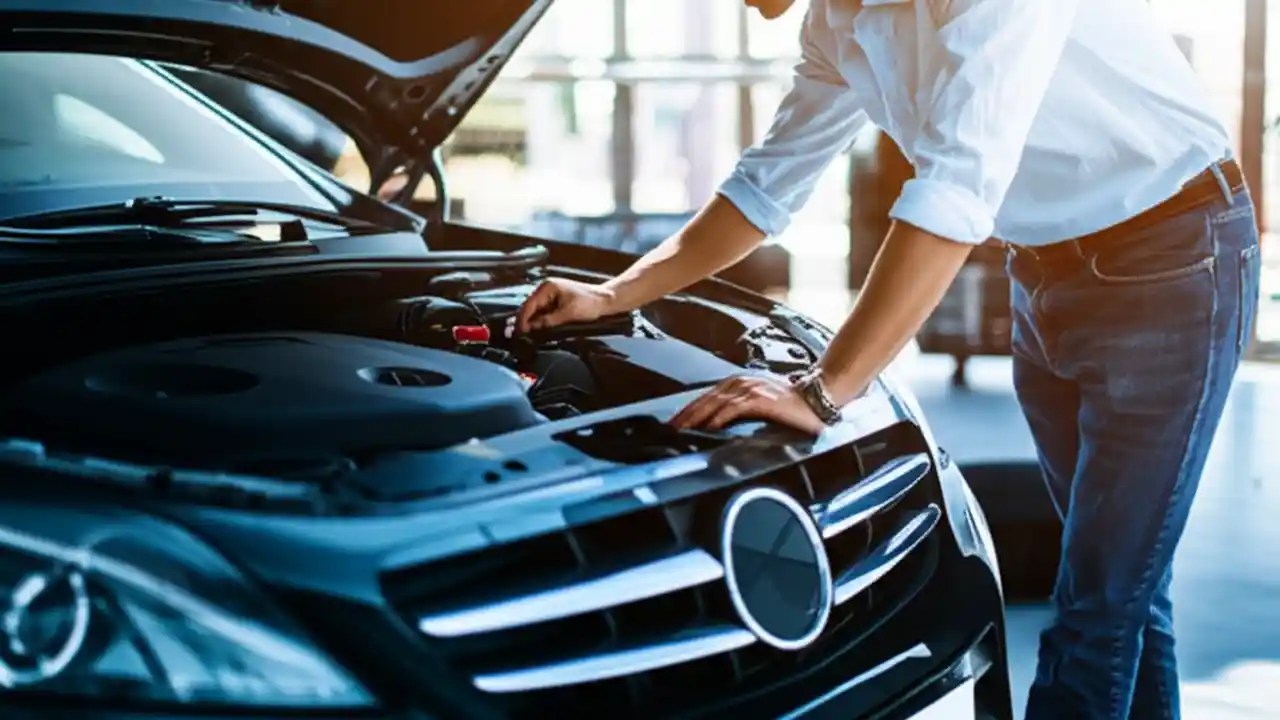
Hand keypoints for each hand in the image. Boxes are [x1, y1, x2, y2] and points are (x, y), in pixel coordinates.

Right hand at [515, 279, 615, 333]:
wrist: (606, 301)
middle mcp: (545, 289)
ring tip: (526, 338)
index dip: (522, 321)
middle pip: (529, 308)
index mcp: (547, 287)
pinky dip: (539, 323)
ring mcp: (549, 295)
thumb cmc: (589, 304)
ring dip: (531, 324)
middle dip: (524, 323)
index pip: (528, 305)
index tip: (519, 335)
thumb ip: (548, 322)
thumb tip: (530, 330)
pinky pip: (542, 313)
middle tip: (519, 339)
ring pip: (535, 312)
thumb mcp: (568, 314)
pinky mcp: (554, 302)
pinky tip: (537, 332)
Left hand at [670, 375, 825, 434]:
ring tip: (684, 428)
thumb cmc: (787, 405)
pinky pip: (735, 408)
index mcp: (738, 383)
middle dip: (687, 414)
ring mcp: (751, 389)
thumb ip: (737, 408)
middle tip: (672, 428)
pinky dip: (721, 416)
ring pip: (716, 402)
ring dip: (698, 416)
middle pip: (706, 398)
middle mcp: (741, 383)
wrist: (814, 400)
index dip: (689, 409)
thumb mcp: (757, 403)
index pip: (706, 396)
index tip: (675, 422)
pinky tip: (710, 426)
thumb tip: (715, 423)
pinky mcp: (761, 399)